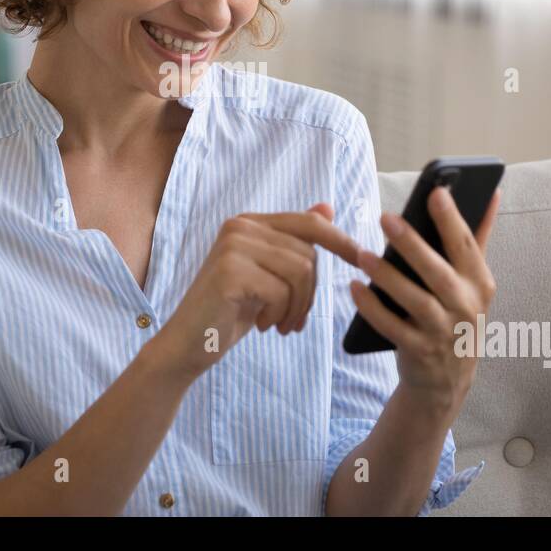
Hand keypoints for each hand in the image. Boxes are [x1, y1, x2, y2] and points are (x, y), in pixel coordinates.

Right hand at [152, 204, 359, 381]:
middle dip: (309, 293)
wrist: (188, 342)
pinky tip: (261, 324)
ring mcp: (233, 247)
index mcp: (250, 223)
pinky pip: (280, 291)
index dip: (339, 240)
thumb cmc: (230, 310)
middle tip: (292, 319)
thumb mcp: (268, 275)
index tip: (361, 257)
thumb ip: (293, 243)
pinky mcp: (229, 271)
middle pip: (307, 253)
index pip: (308, 223)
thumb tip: (327, 208)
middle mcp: (240, 227)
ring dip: (296, 307)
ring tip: (278, 323)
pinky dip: (278, 315)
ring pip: (299, 272)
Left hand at [350, 186, 501, 414]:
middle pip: (438, 273)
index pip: (466, 246)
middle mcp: (465, 307)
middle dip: (413, 245)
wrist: (448, 379)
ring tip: (363, 255)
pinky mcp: (419, 352)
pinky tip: (355, 288)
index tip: (436, 192)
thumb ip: (478, 237)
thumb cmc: (457, 314)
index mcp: (480, 283)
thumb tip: (493, 193)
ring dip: (387, 276)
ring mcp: (442, 333)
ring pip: (415, 301)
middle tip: (386, 217)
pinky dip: (372, 309)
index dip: (452, 219)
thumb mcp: (474, 281)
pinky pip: (392, 328)